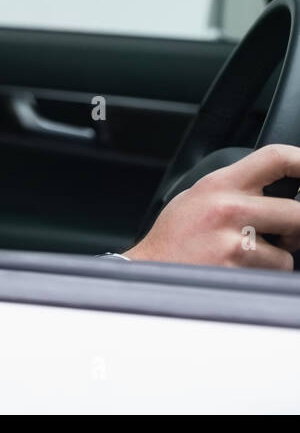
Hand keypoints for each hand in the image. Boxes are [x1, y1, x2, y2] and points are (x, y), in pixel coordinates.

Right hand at [124, 144, 299, 268]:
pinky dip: (263, 274)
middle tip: (284, 232)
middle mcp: (228, 208)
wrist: (148, 270)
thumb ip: (236, 188)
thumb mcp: (198, 196)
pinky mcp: (238, 270)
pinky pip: (273, 272)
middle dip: (295, 227)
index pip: (275, 158)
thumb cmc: (176, 236)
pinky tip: (236, 270)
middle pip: (297, 211)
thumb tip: (282, 187)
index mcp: (219, 184)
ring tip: (243, 255)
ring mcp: (234, 241)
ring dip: (275, 257)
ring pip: (288, 251)